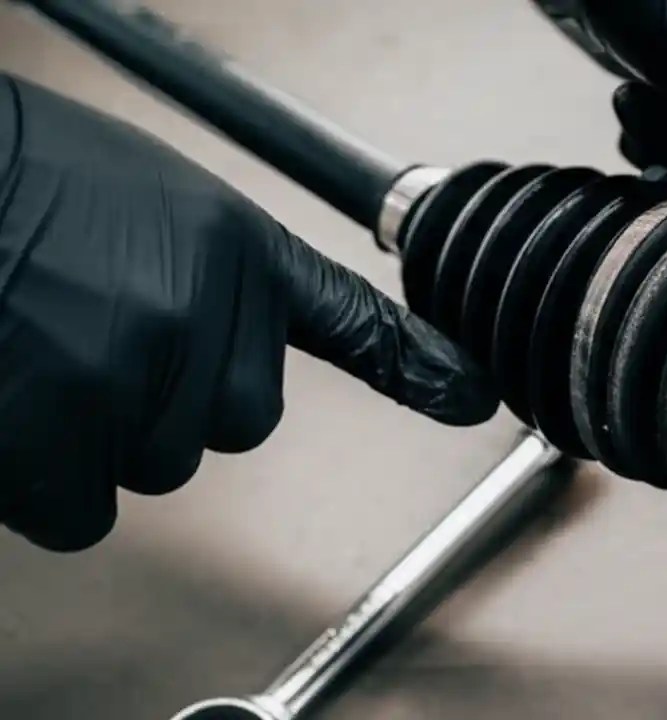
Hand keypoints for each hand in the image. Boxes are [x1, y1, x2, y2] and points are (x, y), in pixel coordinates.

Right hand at [0, 76, 496, 551]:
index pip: (350, 320)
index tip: (468, 393)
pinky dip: (40, 483)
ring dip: (94, 439)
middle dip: (164, 404)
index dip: (414, 364)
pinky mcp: (61, 428)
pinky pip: (83, 514)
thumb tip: (271, 330)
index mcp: (234, 246)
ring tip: (36, 354)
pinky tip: (12, 404)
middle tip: (88, 337)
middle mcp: (205, 307)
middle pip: (232, 426)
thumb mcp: (148, 203)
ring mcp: (137, 368)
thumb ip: (218, 271)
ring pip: (153, 470)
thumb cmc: (19, 184)